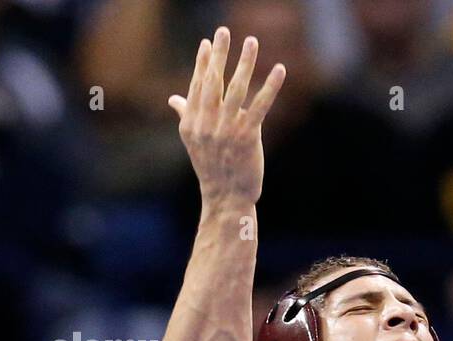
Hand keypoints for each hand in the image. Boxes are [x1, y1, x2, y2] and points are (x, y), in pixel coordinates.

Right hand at [168, 27, 284, 206]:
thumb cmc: (213, 168)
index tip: (208, 42)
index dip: (203, 63)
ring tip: (251, 41)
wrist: (226, 197)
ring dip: (245, 63)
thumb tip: (173, 99)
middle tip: (225, 31)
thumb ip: (185, 115)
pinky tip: (279, 69)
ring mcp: (226, 130)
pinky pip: (261, 106)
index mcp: (192, 122)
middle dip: (219, 55)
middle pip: (213, 82)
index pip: (198, 85)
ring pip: (236, 89)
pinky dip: (270, 87)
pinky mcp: (247, 137)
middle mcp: (206, 123)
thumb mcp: (194, 142)